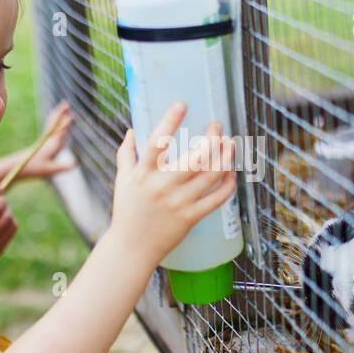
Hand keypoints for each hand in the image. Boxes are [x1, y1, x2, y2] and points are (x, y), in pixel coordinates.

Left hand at [15, 101, 75, 181]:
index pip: (60, 132)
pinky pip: (51, 128)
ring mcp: (47, 140)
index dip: (65, 124)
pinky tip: (56, 119)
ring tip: (63, 107)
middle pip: (56, 124)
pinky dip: (54, 121)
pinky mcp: (45, 142)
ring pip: (53, 124)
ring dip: (58, 115)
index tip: (71, 116)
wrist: (21, 168)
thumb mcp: (51, 170)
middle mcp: (49, 140)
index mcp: (52, 145)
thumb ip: (63, 167)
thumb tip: (76, 163)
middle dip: (61, 114)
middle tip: (66, 104)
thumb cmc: (36, 170)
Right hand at [109, 102, 236, 266]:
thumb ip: (126, 154)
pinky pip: (216, 199)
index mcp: (143, 174)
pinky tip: (231, 172)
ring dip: (224, 157)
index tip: (181, 104)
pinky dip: (227, 184)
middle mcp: (162, 187)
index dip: (169, 122)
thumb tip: (131, 130)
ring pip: (209, 176)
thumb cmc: (126, 211)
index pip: (156, 143)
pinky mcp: (190, 217)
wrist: (131, 248)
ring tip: (230, 144)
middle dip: (211, 139)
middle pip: (193, 159)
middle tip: (218, 125)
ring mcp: (178, 203)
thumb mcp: (122, 180)